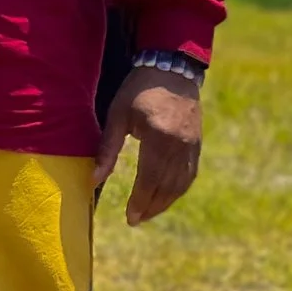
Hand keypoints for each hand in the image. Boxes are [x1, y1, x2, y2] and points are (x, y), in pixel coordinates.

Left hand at [95, 63, 201, 225]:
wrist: (171, 70)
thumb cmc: (138, 90)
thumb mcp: (117, 115)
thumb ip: (108, 148)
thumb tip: (94, 179)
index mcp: (158, 137)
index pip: (150, 179)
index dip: (140, 201)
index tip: (129, 217)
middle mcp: (179, 145)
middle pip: (167, 186)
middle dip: (151, 207)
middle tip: (135, 221)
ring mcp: (192, 146)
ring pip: (181, 184)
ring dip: (165, 203)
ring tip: (148, 214)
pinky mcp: (197, 144)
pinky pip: (190, 175)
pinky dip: (178, 190)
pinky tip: (166, 197)